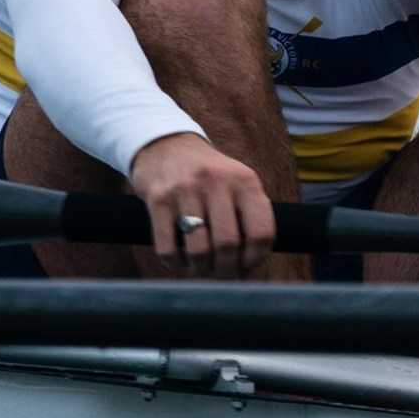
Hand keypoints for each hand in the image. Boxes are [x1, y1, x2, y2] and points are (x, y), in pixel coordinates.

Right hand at [128, 133, 275, 277]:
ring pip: (199, 251)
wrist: (167, 145)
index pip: (260, 232)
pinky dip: (175, 264)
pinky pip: (168, 249)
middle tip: (221, 272)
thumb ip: (251, 220)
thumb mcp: (238, 185)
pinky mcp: (158, 198)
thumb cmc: (210, 178)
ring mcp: (185, 188)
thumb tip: (249, 273)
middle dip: (226, 269)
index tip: (246, 267)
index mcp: (245, 180)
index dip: (255, 259)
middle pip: (228, 245)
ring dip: (200, 269)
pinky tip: (180, 259)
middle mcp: (217, 181)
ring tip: (201, 266)